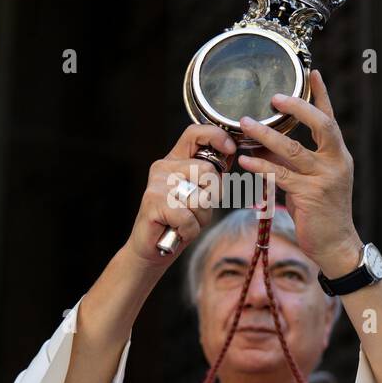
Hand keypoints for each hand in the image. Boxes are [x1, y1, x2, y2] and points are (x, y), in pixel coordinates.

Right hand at [125, 123, 236, 265]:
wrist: (151, 249)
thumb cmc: (177, 222)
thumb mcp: (198, 194)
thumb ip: (209, 176)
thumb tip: (230, 154)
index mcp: (174, 160)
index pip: (195, 134)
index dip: (216, 136)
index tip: (230, 149)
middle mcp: (163, 167)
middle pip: (207, 171)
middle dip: (211, 197)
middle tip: (195, 212)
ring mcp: (157, 184)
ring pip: (200, 197)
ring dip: (200, 218)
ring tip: (184, 222)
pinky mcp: (154, 202)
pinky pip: (189, 217)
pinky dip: (189, 230)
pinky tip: (177, 231)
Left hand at [235, 70, 362, 277]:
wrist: (336, 245)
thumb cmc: (321, 213)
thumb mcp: (310, 182)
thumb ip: (291, 162)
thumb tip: (262, 144)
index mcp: (338, 155)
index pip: (329, 119)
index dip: (321, 94)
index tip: (311, 72)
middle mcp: (336, 162)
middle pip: (320, 125)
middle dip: (297, 108)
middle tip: (274, 97)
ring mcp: (325, 178)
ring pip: (293, 150)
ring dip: (266, 136)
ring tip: (245, 125)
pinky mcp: (311, 195)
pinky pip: (281, 175)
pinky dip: (261, 166)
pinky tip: (245, 161)